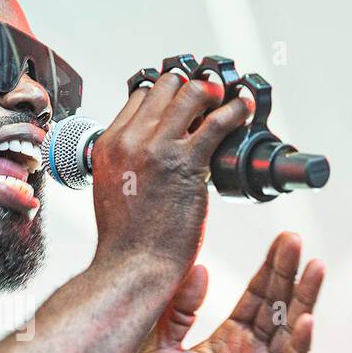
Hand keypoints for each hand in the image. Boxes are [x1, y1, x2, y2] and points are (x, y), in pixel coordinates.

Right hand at [89, 73, 247, 276]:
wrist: (133, 265)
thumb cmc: (126, 239)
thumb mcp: (112, 188)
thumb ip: (127, 162)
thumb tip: (151, 148)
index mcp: (108, 145)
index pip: (139, 97)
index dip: (165, 95)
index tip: (183, 100)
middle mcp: (130, 141)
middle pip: (164, 86)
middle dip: (190, 86)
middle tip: (208, 94)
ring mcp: (157, 149)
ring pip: (191, 93)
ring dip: (214, 91)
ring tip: (226, 98)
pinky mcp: (186, 162)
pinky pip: (217, 121)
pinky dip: (235, 109)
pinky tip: (243, 110)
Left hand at [130, 232, 324, 352]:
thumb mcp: (159, 345)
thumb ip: (177, 308)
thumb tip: (197, 268)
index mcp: (229, 338)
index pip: (256, 295)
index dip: (270, 268)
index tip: (283, 238)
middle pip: (278, 306)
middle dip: (289, 273)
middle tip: (297, 241)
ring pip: (291, 332)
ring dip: (305, 301)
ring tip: (315, 268)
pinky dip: (300, 347)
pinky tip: (308, 321)